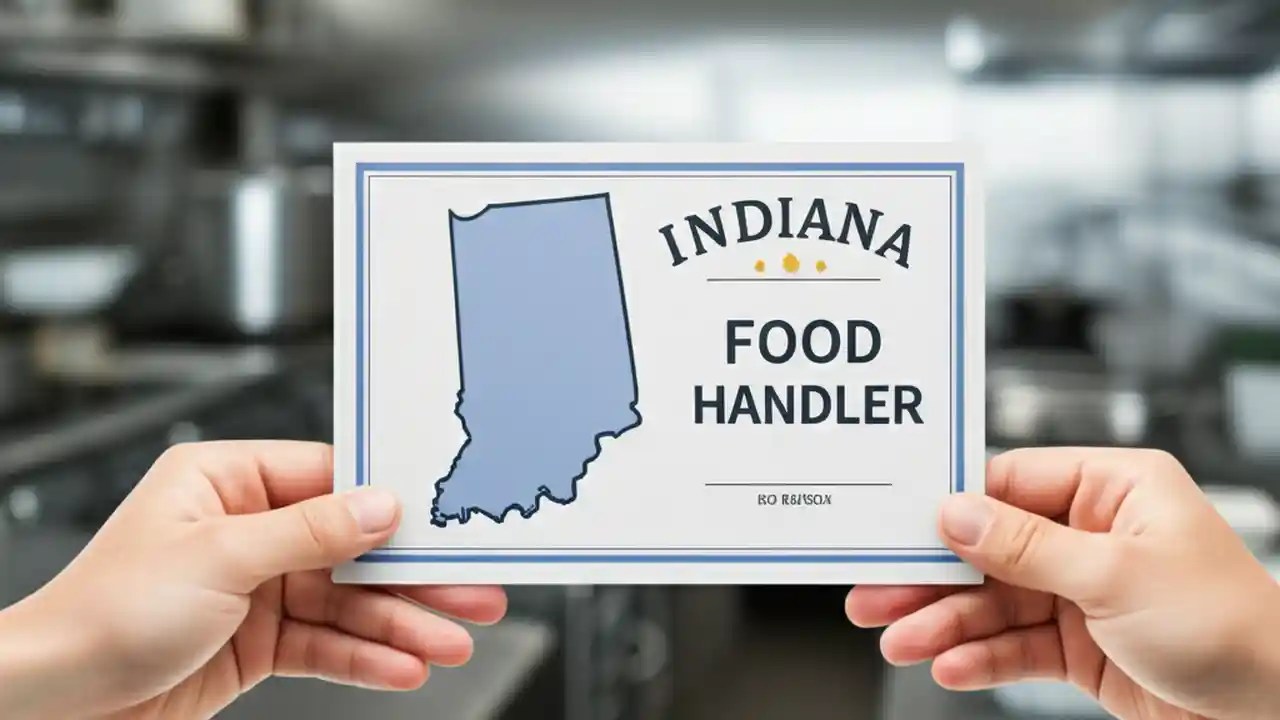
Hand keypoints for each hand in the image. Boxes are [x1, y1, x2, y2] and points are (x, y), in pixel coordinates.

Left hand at [0, 441, 505, 719]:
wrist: (52, 703)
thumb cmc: (103, 613)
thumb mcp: (220, 557)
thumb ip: (311, 531)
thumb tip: (379, 506)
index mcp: (225, 481)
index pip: (329, 481)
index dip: (389, 506)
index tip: (441, 522)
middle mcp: (245, 530)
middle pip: (350, 549)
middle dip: (410, 578)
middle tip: (471, 591)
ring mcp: (253, 589)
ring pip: (346, 603)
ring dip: (399, 626)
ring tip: (451, 643)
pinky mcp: (256, 642)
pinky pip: (324, 645)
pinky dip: (364, 658)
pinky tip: (404, 668)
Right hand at [847, 448, 1279, 719]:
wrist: (1276, 711)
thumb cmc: (1229, 624)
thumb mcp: (1116, 574)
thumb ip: (1025, 545)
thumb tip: (955, 513)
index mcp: (1113, 488)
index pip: (1009, 484)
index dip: (950, 508)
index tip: (896, 527)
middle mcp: (1092, 534)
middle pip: (989, 549)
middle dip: (932, 577)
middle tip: (874, 594)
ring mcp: (1082, 592)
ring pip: (994, 602)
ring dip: (945, 624)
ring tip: (900, 642)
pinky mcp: (1079, 645)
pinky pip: (1015, 645)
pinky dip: (981, 657)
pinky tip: (949, 666)